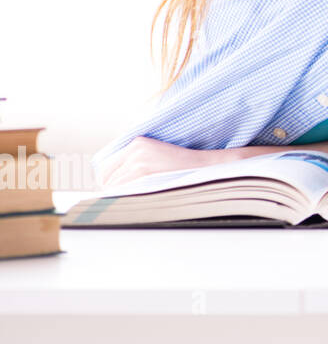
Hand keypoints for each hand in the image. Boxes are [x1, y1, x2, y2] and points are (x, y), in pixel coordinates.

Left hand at [98, 136, 236, 189]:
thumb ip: (135, 161)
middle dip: (112, 189)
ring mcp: (139, 161)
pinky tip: (134, 200)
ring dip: (119, 195)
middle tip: (120, 198)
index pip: (107, 166)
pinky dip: (125, 197)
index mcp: (137, 142)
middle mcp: (135, 150)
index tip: (110, 190)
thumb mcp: (155, 153)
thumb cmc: (181, 165)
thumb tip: (111, 181)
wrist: (203, 166)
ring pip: (114, 185)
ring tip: (130, 200)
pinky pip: (123, 190)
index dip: (107, 181)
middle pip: (108, 177)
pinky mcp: (144, 172)